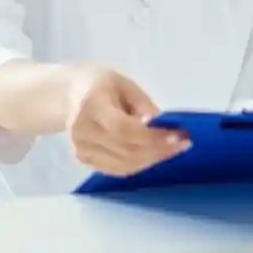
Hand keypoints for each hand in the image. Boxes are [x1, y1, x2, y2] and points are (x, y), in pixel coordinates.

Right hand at [63, 65, 189, 176]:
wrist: (69, 95)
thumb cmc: (101, 85)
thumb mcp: (124, 84)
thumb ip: (143, 104)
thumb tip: (162, 126)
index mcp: (91, 106)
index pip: (123, 129)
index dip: (152, 137)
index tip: (179, 136)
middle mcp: (82, 132)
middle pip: (126, 150)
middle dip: (159, 150)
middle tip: (183, 143)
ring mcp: (81, 149)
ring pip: (124, 164)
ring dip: (153, 159)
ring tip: (173, 149)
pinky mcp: (84, 160)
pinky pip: (118, 169)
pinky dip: (140, 164)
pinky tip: (155, 154)